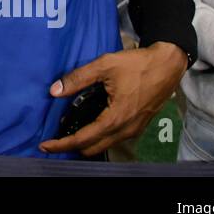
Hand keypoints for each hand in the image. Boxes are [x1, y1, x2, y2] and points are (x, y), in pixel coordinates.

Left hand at [39, 42, 187, 156]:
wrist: (168, 65)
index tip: (45, 145)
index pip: (83, 139)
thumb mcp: (105, 65)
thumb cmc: (137, 64)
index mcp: (115, 118)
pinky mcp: (139, 126)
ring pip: (104, 145)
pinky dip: (99, 137)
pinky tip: (89, 123)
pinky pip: (114, 138)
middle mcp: (125, 130)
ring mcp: (134, 130)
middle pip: (92, 149)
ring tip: (68, 130)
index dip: (62, 144)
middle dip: (71, 147)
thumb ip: (78, 78)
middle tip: (54, 138)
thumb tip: (55, 91)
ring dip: (85, 142)